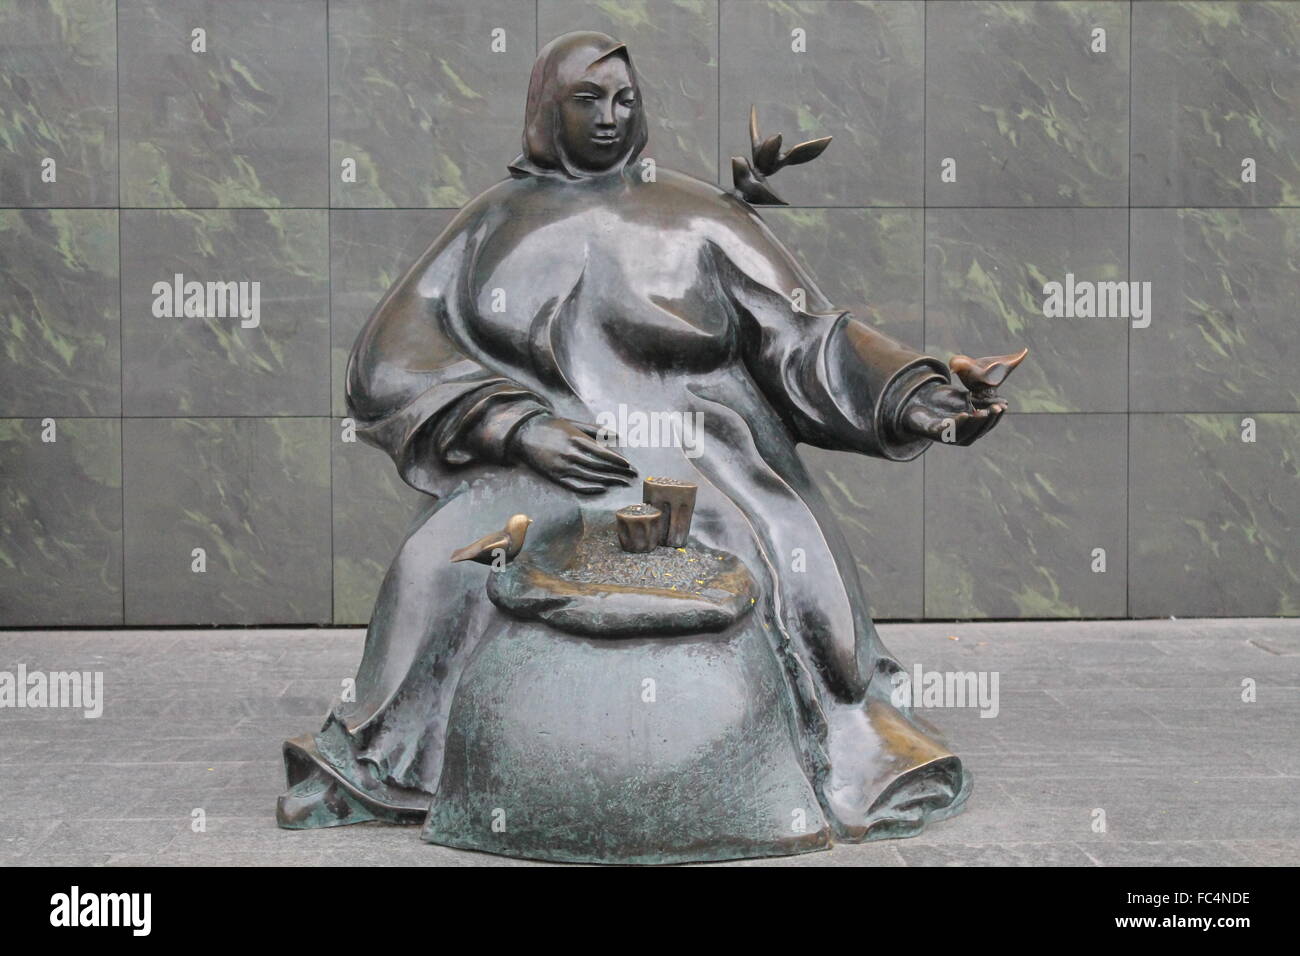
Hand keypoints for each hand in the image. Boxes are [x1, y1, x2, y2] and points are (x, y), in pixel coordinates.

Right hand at [509, 415, 636, 493]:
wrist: (525, 433)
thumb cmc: (552, 426)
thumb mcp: (573, 423)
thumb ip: (595, 430)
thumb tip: (616, 435)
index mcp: (576, 439)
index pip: (603, 453)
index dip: (617, 460)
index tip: (629, 465)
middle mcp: (571, 454)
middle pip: (600, 466)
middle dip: (618, 472)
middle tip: (631, 476)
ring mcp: (563, 466)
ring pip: (591, 476)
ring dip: (608, 480)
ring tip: (622, 482)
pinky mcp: (556, 476)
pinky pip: (576, 486)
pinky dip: (591, 488)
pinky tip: (602, 488)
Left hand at [900, 382, 1005, 445]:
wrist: (917, 403)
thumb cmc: (943, 402)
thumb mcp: (965, 399)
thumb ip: (981, 400)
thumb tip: (1004, 402)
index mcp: (971, 429)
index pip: (987, 425)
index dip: (996, 417)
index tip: (1003, 406)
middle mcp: (962, 437)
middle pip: (979, 431)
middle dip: (988, 420)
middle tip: (995, 408)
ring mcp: (949, 438)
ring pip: (966, 433)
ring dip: (976, 423)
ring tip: (982, 412)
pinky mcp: (936, 435)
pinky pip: (949, 431)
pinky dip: (958, 424)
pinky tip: (965, 414)